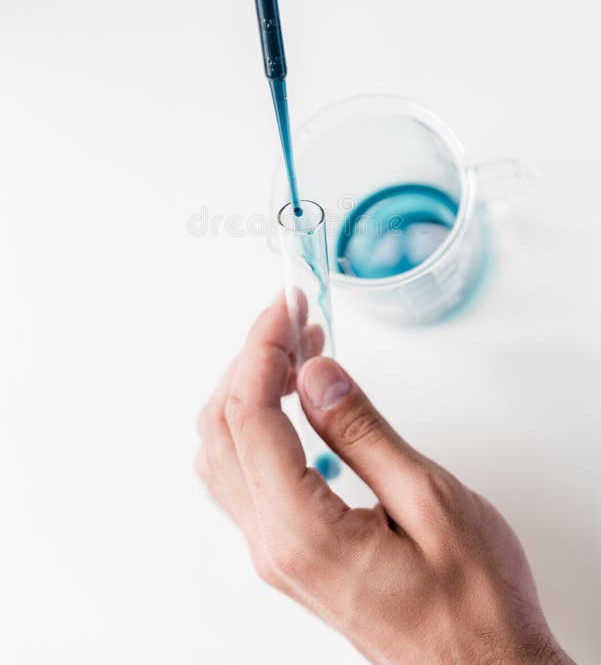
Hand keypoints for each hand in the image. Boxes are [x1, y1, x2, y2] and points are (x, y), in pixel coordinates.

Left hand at [196, 295, 572, 663]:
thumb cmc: (473, 603)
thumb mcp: (430, 501)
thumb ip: (362, 432)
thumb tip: (314, 373)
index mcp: (301, 533)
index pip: (249, 416)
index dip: (261, 349)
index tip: (286, 306)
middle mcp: (272, 547)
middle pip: (223, 429)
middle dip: (251, 359)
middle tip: (293, 317)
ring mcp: (275, 555)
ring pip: (225, 453)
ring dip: (249, 390)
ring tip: (297, 351)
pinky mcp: (289, 555)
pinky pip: (245, 477)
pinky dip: (255, 425)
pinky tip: (291, 403)